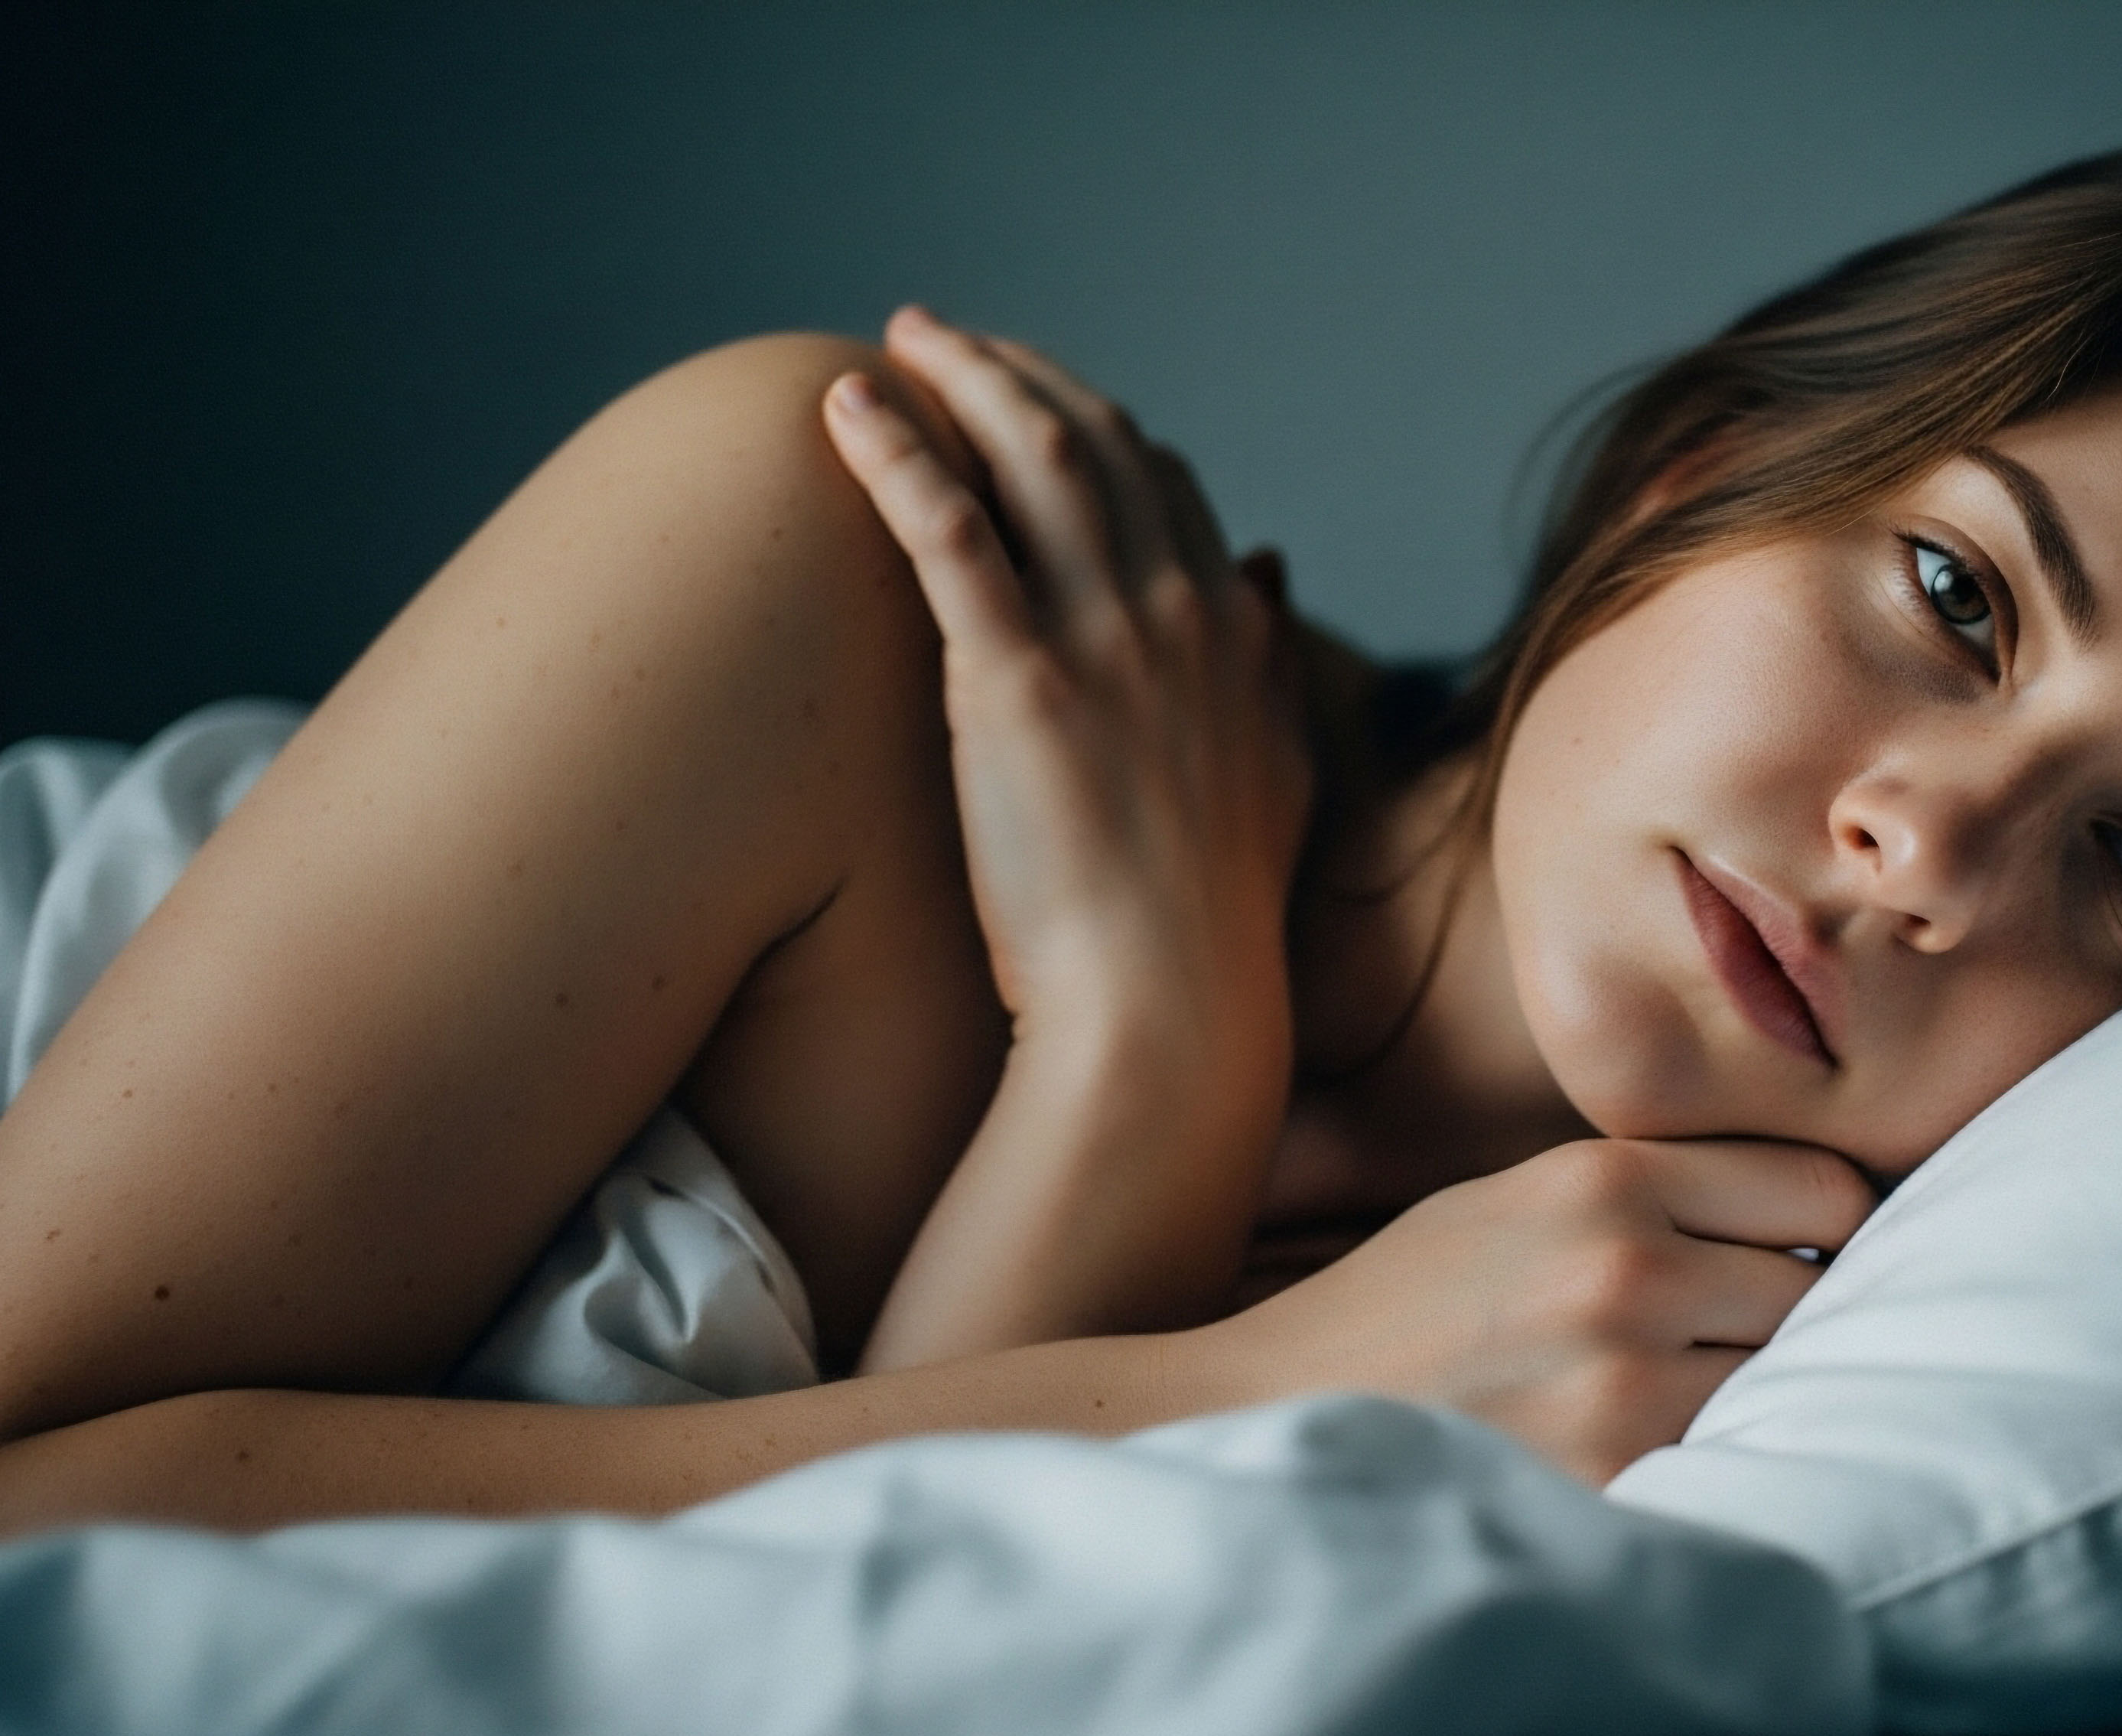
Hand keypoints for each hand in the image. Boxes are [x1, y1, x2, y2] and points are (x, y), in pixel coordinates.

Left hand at [821, 308, 1309, 1062]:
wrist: (1166, 1011)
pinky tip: (846, 409)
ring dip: (963, 378)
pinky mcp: (1015, 681)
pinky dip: (897, 452)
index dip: (1095, 422)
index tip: (1031, 400)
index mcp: (1234, 633)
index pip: (1166, 480)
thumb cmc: (1210, 920)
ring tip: (900, 343)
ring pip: (1031, 455)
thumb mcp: (1276, 773)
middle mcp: (1178, 613)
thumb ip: (1269, 660)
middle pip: (1096, 440)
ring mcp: (1102, 640)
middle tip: (944, 338)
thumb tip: (1267, 566)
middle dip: (1018, 371)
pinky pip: (949, 528)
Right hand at [1200, 1138, 1876, 1484]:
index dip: (1828, 1227)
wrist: (1278, 1408)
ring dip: (1751, 1389)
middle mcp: (1627, 1268)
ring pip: (1782, 1380)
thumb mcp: (1523, 1196)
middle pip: (1817, 1289)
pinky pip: (1723, 1457)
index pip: (1824, 1191)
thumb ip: (1657, 1190)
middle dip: (1787, 1313)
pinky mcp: (1610, 1476)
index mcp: (1607, 1178)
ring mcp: (1620, 1381)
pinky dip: (1706, 1453)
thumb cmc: (1413, 1302)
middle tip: (1728, 1333)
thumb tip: (1813, 1217)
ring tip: (1675, 1389)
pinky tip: (1640, 1441)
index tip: (1802, 1253)